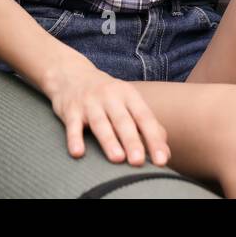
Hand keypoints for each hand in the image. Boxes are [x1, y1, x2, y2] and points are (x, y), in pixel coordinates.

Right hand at [45, 59, 170, 166]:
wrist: (71, 74)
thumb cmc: (108, 96)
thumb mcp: (129, 102)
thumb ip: (147, 126)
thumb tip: (165, 153)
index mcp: (129, 95)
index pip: (144, 118)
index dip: (153, 138)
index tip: (162, 159)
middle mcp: (110, 96)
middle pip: (123, 121)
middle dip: (132, 141)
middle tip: (139, 161)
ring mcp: (89, 102)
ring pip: (100, 123)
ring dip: (108, 141)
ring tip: (117, 159)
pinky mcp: (70, 110)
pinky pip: (72, 125)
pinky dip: (74, 138)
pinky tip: (78, 152)